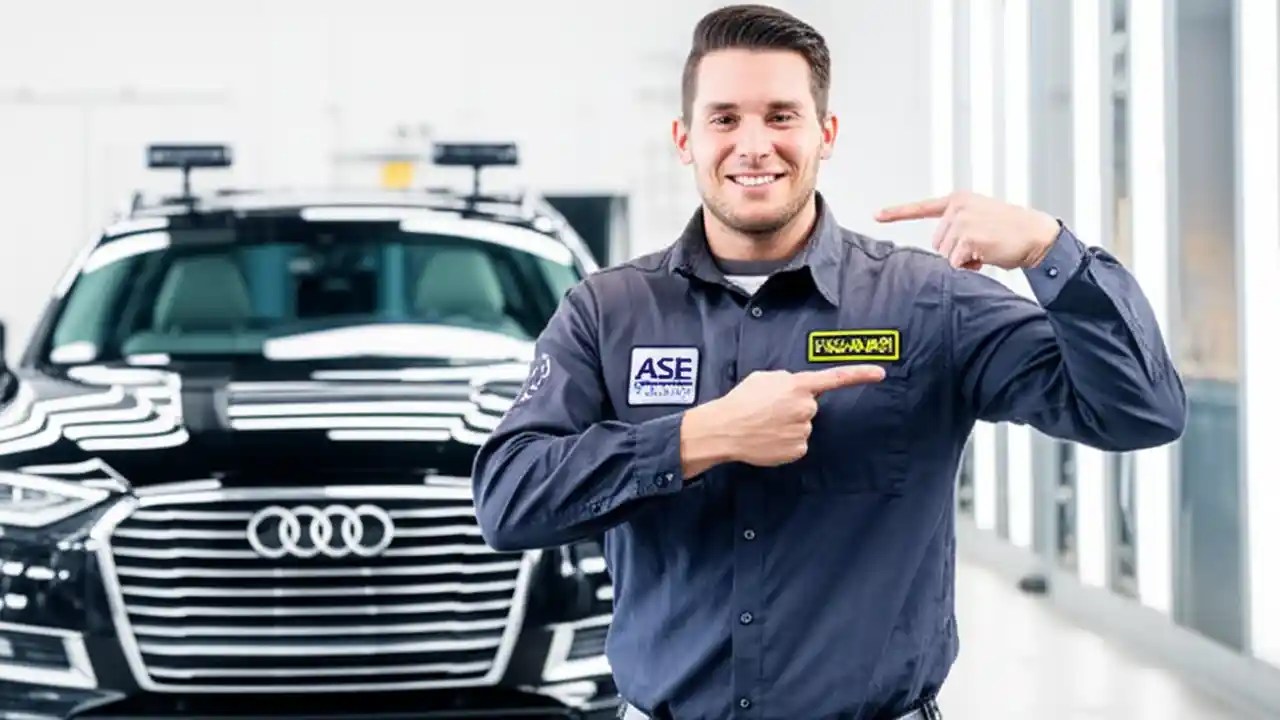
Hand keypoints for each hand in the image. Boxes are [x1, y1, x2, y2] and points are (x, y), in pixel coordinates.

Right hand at [682, 365, 885, 473]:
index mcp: (797, 386)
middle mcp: (805, 408)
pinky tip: (768, 438)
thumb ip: (786, 380)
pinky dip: (785, 442)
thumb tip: (795, 388)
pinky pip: (798, 444)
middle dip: (794, 407)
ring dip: (787, 425)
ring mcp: (803, 431)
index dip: (860, 374)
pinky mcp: (798, 449)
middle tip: (769, 410)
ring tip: (764, 424)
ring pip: (802, 426)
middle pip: (809, 406)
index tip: (880, 373)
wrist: (724, 430)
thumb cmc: (740, 402)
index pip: (836, 378)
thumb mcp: (763, 378)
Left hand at [875, 191, 1060, 270]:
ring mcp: (962, 221)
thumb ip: (956, 226)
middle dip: (955, 252)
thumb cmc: (1010, 231)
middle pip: (936, 243)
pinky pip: (955, 264)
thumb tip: (939, 252)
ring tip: (985, 250)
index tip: (876, 215)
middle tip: (980, 246)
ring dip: (963, 260)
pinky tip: (986, 256)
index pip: (922, 207)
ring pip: (945, 255)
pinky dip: (970, 267)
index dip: (897, 213)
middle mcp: (957, 207)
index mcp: (958, 200)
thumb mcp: (979, 219)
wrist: (1036, 235)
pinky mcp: (968, 237)